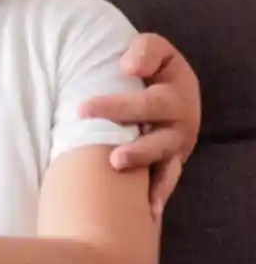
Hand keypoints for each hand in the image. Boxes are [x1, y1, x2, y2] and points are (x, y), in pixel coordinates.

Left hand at [80, 33, 201, 218]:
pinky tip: (146, 213)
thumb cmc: (149, 65)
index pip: (147, 103)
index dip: (115, 107)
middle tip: (113, 159)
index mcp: (177, 95)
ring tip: (120, 175)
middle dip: (137, 151)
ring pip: (165, 165)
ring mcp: (176, 147)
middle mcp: (181, 125)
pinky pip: (165, 181)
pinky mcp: (169, 162)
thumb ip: (145, 52)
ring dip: (145, 175)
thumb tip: (128, 67)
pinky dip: (156, 196)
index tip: (81, 109)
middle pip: (160, 140)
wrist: (162, 82)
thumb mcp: (152, 49)